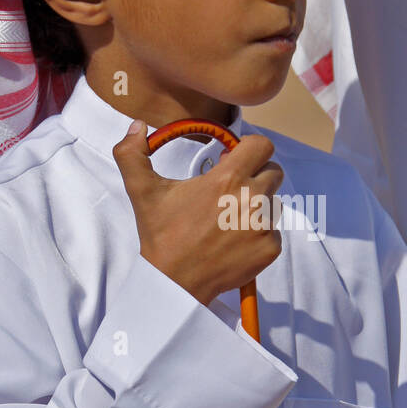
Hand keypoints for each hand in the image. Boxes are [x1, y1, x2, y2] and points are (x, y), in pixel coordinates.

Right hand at [114, 123, 284, 305]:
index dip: (251, 149)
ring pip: (274, 203)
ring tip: (230, 221)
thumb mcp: (142, 191)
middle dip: (257, 177)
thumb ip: (132, 153)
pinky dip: (259, 236)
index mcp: (228, 178)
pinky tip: (235, 242)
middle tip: (234, 192)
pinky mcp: (270, 249)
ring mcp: (264, 226)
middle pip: (274, 173)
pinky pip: (274, 232)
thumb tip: (137, 126)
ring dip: (258, 207)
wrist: (175, 282)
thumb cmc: (161, 234)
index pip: (262, 146)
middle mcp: (252, 199)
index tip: (237, 159)